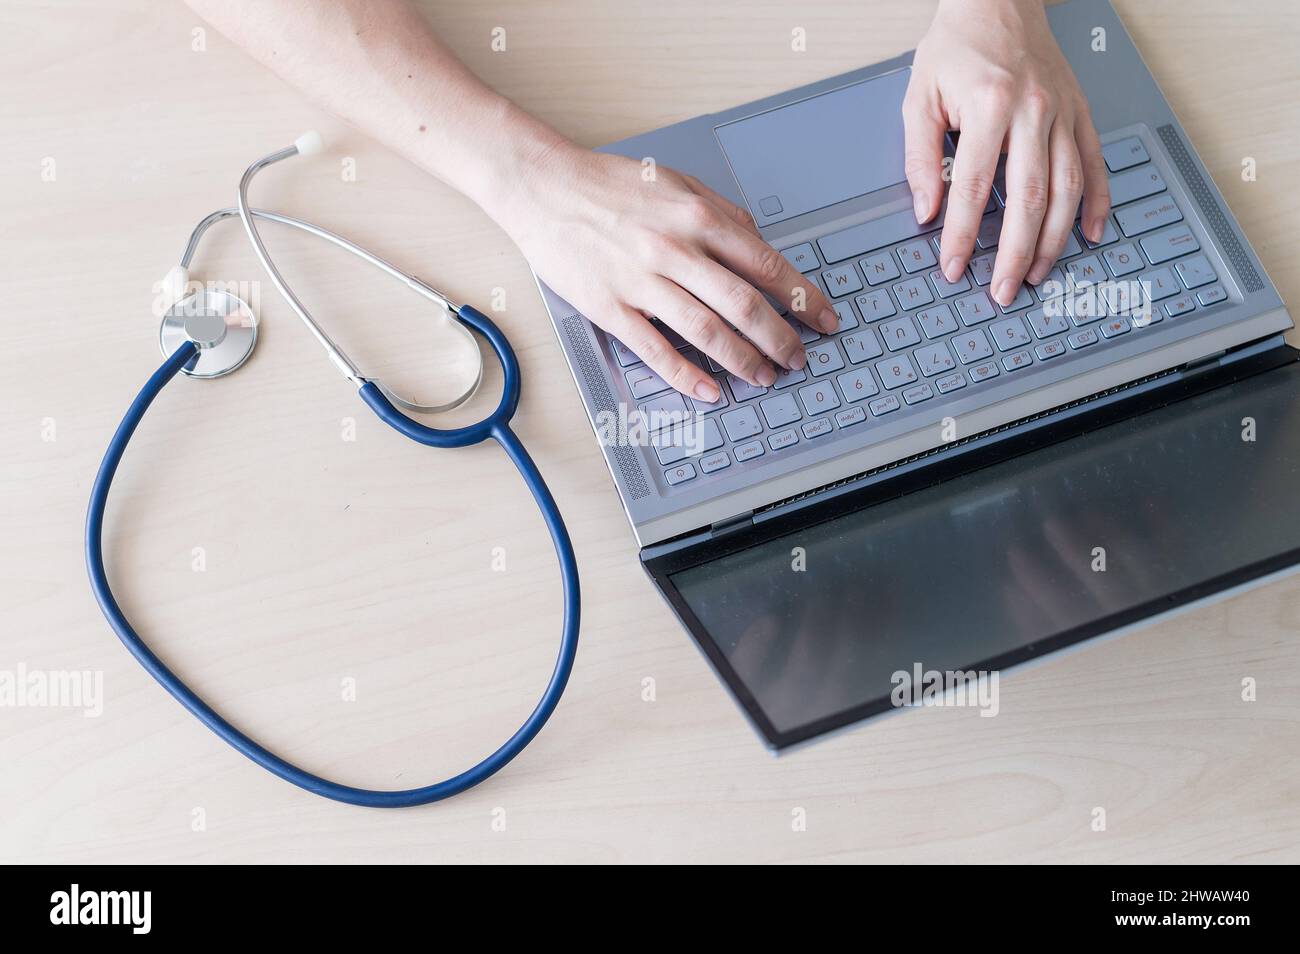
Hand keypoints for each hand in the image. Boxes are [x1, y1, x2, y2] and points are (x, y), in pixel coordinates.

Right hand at [492, 144, 838, 401]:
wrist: (545, 187)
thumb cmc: (609, 185)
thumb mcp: (679, 182)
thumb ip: (722, 212)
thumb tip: (759, 240)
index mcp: (700, 219)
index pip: (768, 266)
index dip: (804, 299)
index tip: (825, 319)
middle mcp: (677, 251)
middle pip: (746, 306)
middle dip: (782, 339)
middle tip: (799, 359)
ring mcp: (643, 282)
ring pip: (708, 332)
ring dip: (743, 360)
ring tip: (764, 377)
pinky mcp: (611, 307)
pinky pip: (656, 349)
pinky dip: (687, 374)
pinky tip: (709, 390)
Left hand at [904, 0, 1110, 305]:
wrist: (998, 0)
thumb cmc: (957, 47)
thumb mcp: (920, 96)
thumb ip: (920, 157)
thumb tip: (926, 210)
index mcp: (990, 107)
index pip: (973, 189)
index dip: (963, 236)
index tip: (954, 267)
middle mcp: (1034, 111)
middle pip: (1029, 198)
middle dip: (1016, 253)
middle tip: (1003, 290)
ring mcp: (1063, 113)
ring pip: (1067, 188)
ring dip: (1054, 239)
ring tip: (1038, 274)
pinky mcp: (1080, 113)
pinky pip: (1095, 164)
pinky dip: (1096, 203)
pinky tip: (1090, 234)